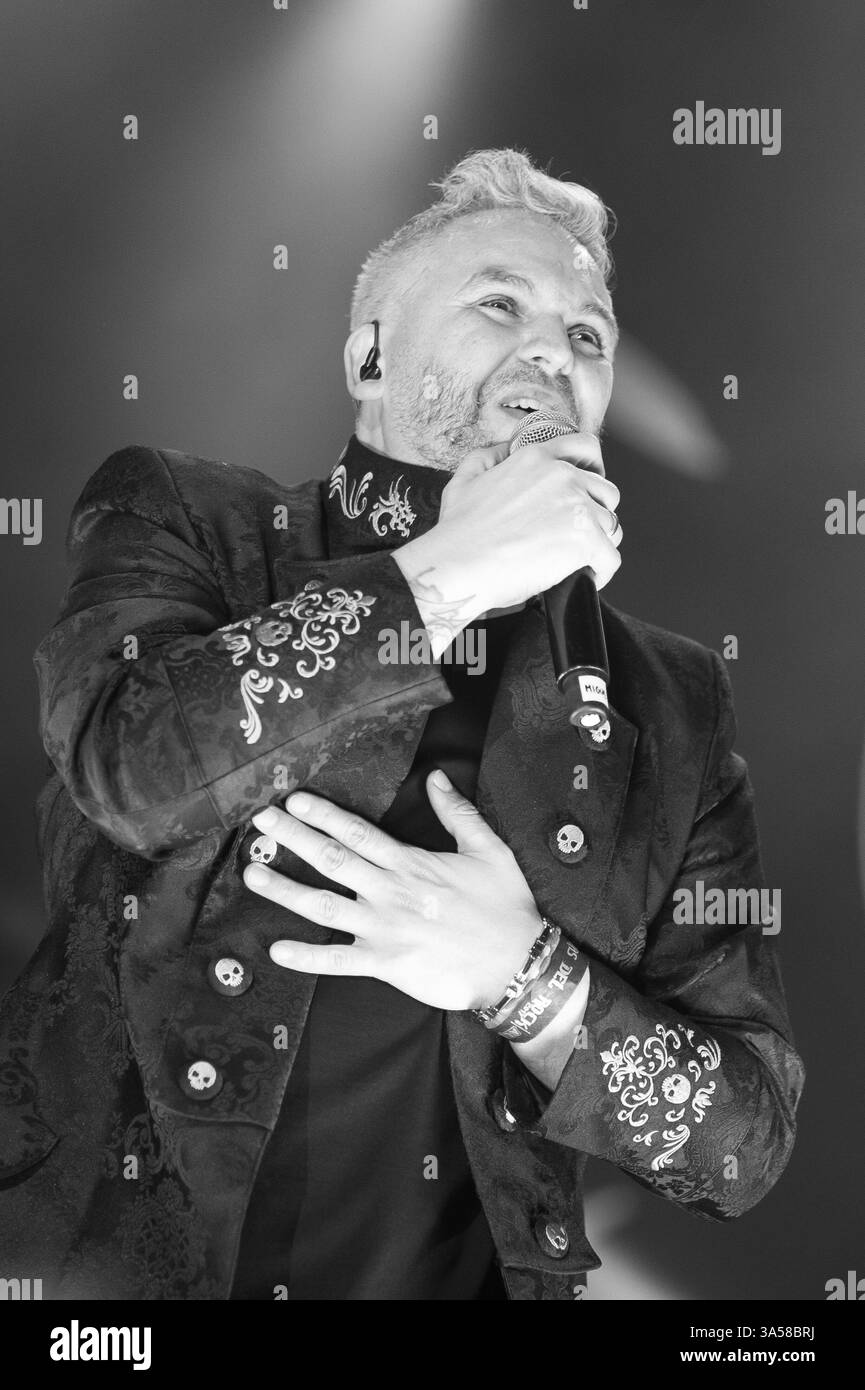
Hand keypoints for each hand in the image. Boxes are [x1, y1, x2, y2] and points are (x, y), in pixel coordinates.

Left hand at [242, 771, 543, 1011]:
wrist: (518, 965)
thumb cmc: (505, 906)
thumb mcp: (489, 849)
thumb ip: (457, 812)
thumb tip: (435, 776)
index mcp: (411, 863)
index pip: (358, 833)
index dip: (323, 815)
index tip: (294, 800)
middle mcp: (390, 892)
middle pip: (332, 860)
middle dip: (293, 838)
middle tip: (259, 822)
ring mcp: (384, 929)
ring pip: (324, 906)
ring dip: (285, 889)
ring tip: (252, 873)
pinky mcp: (386, 965)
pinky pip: (339, 961)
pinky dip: (307, 957)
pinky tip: (277, 951)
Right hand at [392, 432, 621, 653]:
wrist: (457, 565)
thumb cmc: (457, 532)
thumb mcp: (464, 478)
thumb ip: (488, 456)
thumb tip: (504, 451)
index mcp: (536, 458)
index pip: (586, 448)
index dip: (594, 469)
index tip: (590, 489)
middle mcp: (562, 476)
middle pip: (607, 491)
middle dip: (597, 513)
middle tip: (578, 534)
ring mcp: (577, 507)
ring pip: (611, 526)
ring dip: (598, 543)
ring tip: (577, 560)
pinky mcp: (586, 540)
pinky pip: (611, 558)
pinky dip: (601, 572)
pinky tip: (584, 578)